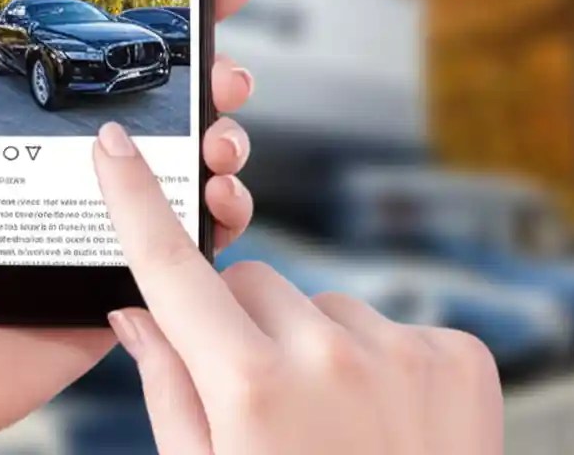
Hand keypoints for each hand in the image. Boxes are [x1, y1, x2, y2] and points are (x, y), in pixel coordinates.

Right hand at [95, 122, 504, 454]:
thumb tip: (135, 314)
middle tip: (253, 396)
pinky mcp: (458, 356)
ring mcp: (401, 351)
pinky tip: (386, 424)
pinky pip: (390, 326)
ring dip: (312, 345)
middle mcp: (328, 354)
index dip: (135, 202)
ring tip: (333, 426)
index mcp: (250, 389)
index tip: (116, 148)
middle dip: (237, 321)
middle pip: (249, 282)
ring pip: (321, 305)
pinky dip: (378, 362)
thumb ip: (170, 389)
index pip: (173, 270)